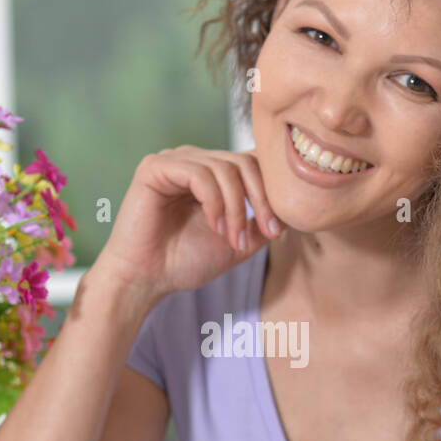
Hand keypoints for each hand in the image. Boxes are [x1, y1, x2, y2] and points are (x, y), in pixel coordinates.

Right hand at [96, 145, 281, 299]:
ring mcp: (175, 160)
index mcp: (213, 174)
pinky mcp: (155, 166)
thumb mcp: (239, 242)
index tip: (276, 231)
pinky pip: (198, 173)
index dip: (271, 192)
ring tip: (232, 238)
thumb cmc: (185, 262)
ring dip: (237, 207)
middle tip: (265, 233)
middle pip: (244, 162)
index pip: (253, 164)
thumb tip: (294, 209)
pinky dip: (214, 201)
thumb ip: (263, 223)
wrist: (146, 280)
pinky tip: (213, 225)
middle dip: (261, 200)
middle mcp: (195, 161)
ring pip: (225, 168)